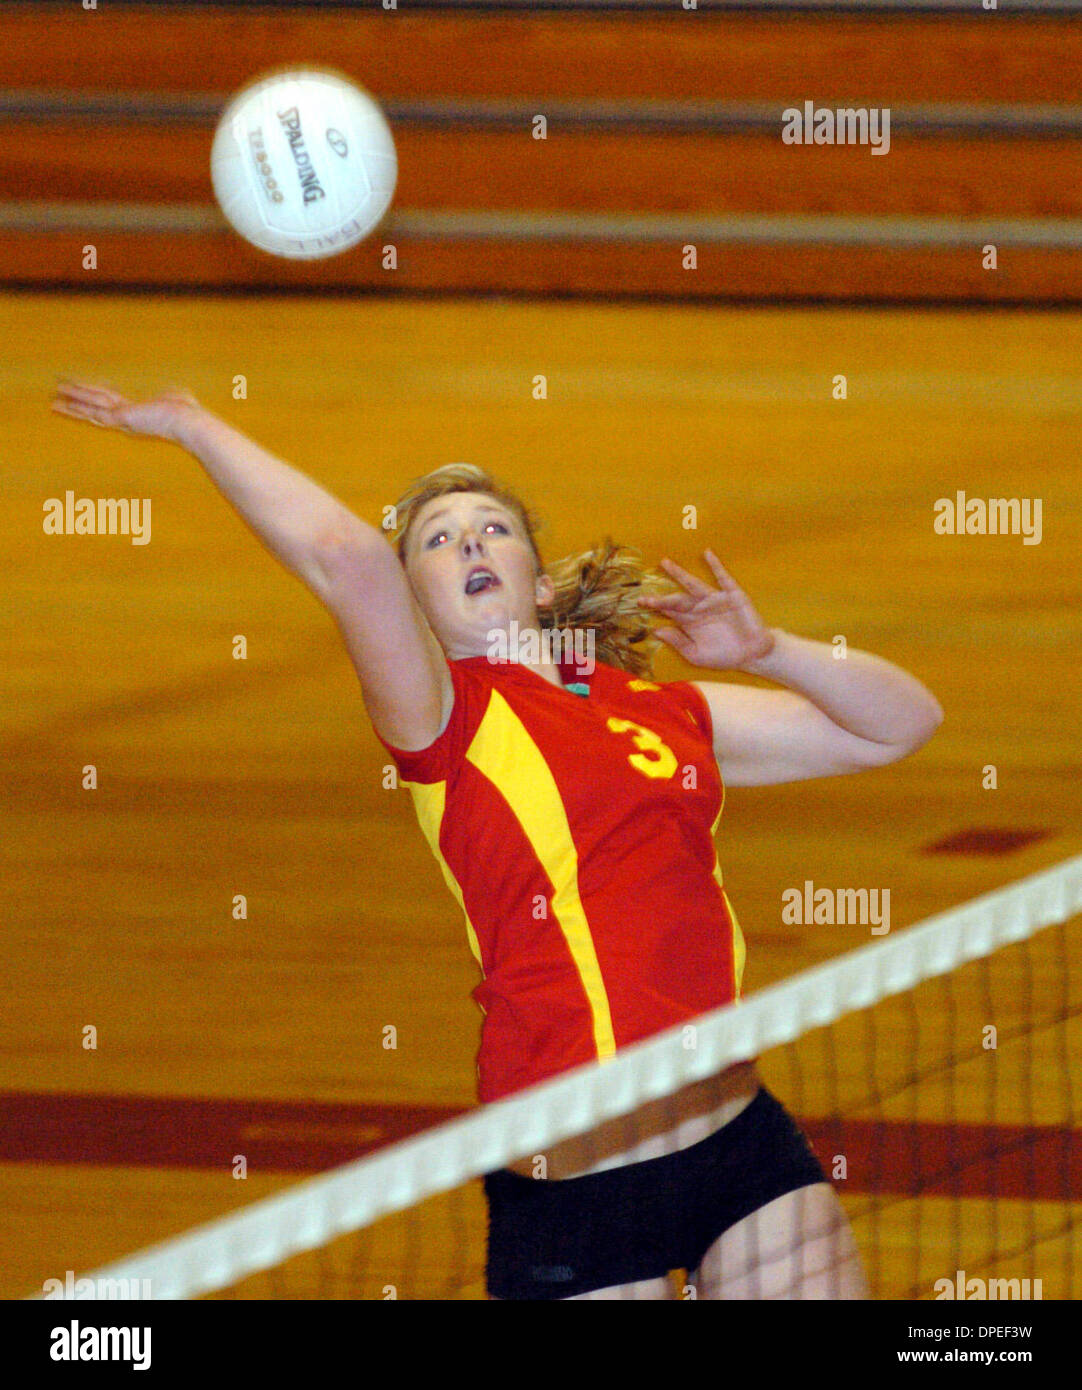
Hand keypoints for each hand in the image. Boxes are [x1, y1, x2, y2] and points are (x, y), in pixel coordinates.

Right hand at [52, 378, 203, 441]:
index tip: (84, 393)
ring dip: (72, 403)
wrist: (190, 423)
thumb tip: (174, 395)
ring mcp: (122, 420)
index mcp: (137, 414)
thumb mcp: (177, 398)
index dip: (95, 398)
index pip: (110, 403)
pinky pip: (93, 410)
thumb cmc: (189, 413)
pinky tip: (63, 401)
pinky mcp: (121, 418)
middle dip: (76, 403)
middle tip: (57, 400)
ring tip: (53, 401)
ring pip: (91, 408)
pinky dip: (76, 405)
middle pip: (95, 408)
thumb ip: (169, 397)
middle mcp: (127, 420)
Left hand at [638, 550, 775, 669]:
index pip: (669, 611)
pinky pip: (723, 578)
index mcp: (690, 622)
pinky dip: (716, 566)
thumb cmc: (724, 656)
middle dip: (663, 595)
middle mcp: (699, 608)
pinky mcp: (732, 595)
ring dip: (679, 574)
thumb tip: (657, 631)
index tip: (640, 602)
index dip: (656, 606)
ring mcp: (714, 600)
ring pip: (694, 585)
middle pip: (677, 598)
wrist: (754, 654)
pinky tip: (707, 554)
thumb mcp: (698, 655)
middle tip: (647, 584)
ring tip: (665, 563)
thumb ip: (678, 642)